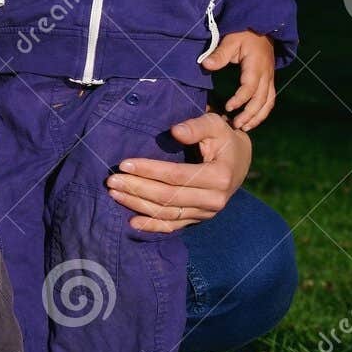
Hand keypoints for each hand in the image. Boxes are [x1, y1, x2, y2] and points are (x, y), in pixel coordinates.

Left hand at [105, 109, 251, 233]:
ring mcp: (206, 213)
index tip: (125, 164)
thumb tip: (175, 131)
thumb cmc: (223, 138)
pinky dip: (152, 226)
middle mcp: (214, 199)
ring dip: (138, 205)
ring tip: (115, 194)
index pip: (177, 176)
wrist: (239, 161)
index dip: (149, 171)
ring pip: (168, 214)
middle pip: (169, 197)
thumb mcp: (215, 125)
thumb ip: (196, 126)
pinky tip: (132, 222)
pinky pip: (173, 226)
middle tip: (112, 180)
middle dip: (137, 189)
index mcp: (219, 176)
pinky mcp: (198, 219)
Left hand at [200, 30, 275, 128]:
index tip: (228, 107)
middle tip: (236, 125)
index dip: (240, 99)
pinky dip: (263, 111)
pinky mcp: (270, 81)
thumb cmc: (244, 34)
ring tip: (245, 127)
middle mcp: (266, 74)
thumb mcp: (230, 40)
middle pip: (261, 99)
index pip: (249, 87)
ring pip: (268, 102)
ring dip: (258, 117)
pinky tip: (253, 120)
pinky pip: (270, 99)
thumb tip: (206, 65)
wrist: (263, 28)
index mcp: (256, 65)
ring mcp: (270, 78)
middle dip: (249, 114)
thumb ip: (219, 54)